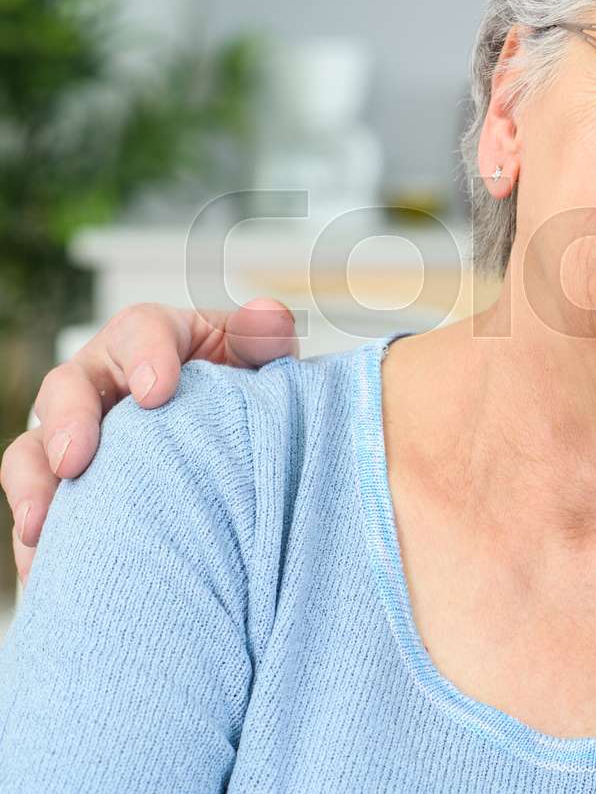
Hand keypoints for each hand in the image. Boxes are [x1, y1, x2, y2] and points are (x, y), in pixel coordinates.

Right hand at [3, 299, 296, 582]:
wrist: (238, 439)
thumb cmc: (245, 386)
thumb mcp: (260, 359)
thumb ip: (264, 340)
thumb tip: (270, 317)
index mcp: (152, 339)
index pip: (139, 330)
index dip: (145, 356)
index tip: (157, 392)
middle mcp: (102, 380)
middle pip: (67, 388)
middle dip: (69, 423)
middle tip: (77, 461)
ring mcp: (78, 433)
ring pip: (33, 451)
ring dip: (32, 487)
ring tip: (40, 528)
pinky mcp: (66, 485)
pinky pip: (39, 510)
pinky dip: (36, 542)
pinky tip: (42, 571)